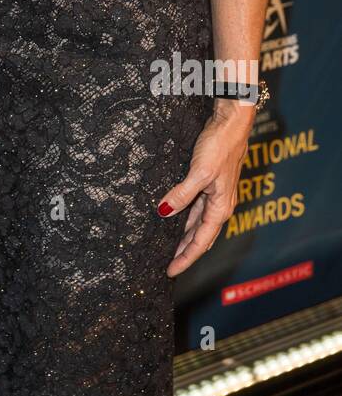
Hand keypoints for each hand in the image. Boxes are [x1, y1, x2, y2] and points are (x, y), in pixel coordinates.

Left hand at [158, 106, 253, 275]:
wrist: (232, 123)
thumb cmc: (220, 146)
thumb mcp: (199, 172)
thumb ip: (183, 194)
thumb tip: (164, 212)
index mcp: (220, 208)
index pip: (201, 242)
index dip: (185, 258)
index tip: (170, 271)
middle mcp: (220, 205)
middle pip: (200, 236)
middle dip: (184, 251)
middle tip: (166, 264)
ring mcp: (215, 194)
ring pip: (197, 222)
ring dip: (184, 235)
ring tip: (167, 246)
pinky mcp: (210, 182)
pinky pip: (196, 206)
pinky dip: (185, 216)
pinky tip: (173, 215)